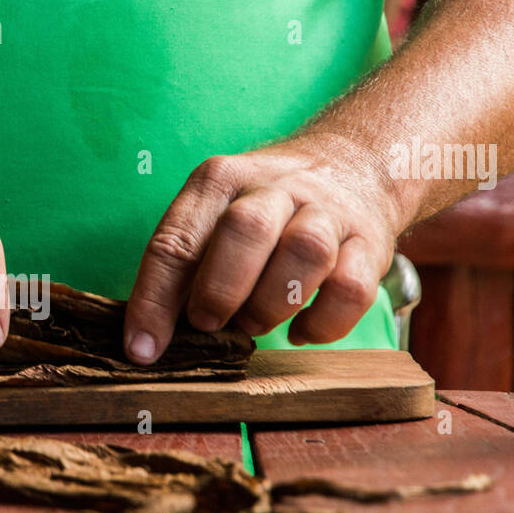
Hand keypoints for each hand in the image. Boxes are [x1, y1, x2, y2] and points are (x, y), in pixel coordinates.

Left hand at [124, 134, 402, 361]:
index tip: (142, 348)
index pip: (176, 238)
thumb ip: (184, 268)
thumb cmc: (264, 208)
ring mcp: (328, 211)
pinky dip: (322, 323)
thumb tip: (149, 340)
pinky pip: (351, 288)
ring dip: (272, 304)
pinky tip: (301, 332)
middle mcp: (275, 187)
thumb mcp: (215, 216)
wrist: (352, 164)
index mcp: (220, 180)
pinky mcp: (370, 242)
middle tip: (208, 324)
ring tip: (255, 325)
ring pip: (306, 251)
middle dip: (220, 289)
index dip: (154, 300)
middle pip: (247, 229)